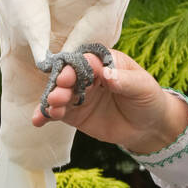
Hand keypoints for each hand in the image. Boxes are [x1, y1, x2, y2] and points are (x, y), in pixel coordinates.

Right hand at [31, 48, 187, 153]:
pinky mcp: (75, 113)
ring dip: (53, 99)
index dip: (77, 67)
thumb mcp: (143, 87)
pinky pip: (58, 112)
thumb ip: (126, 80)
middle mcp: (88, 76)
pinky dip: (46, 115)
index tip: (69, 76)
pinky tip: (38, 120)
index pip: (87, 60)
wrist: (149, 127)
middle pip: (70, 76)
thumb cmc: (148, 99)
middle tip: (58, 92)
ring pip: (61, 94)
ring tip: (52, 107)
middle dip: (62, 83)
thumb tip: (108, 74)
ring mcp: (80, 95)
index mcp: (105, 61)